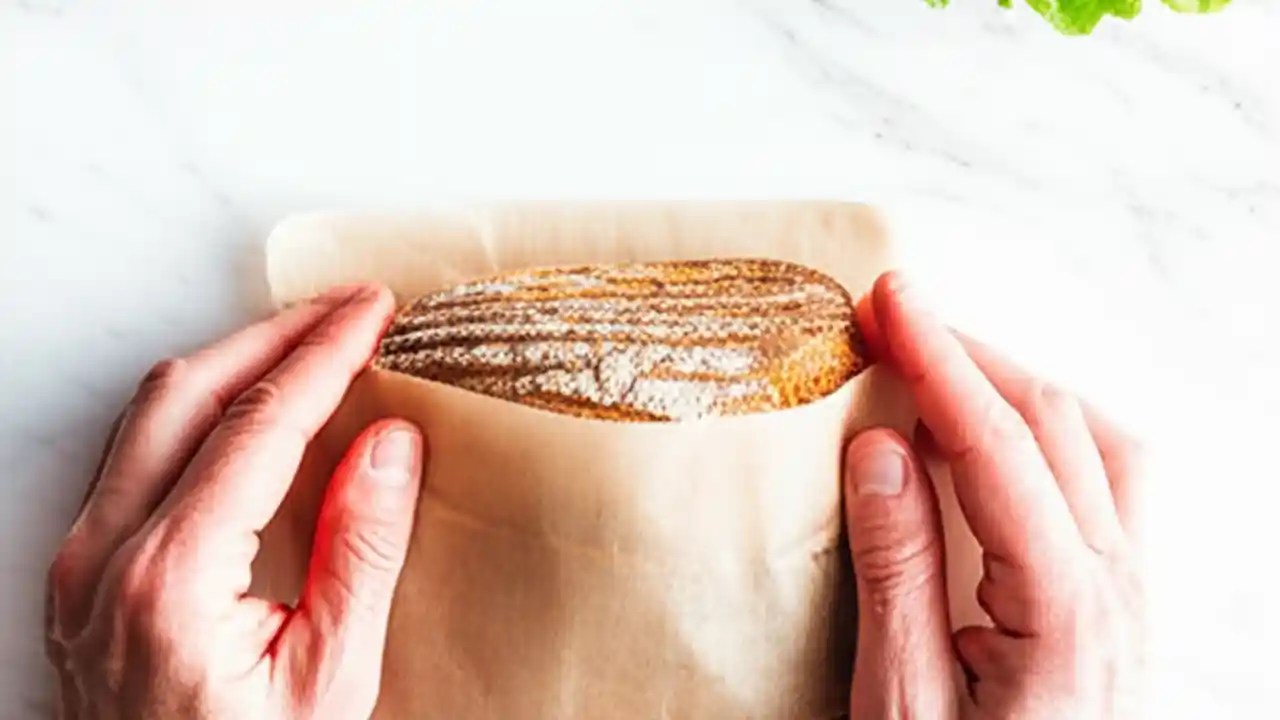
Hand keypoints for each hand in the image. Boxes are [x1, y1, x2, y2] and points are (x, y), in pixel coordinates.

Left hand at [44, 285, 423, 719]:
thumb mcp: (329, 679)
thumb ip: (358, 552)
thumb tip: (388, 443)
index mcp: (170, 580)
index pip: (258, 425)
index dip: (323, 356)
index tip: (372, 313)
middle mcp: (103, 556)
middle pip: (187, 393)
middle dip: (273, 335)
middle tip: (345, 309)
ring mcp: (78, 562)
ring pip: (150, 414)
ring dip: (232, 364)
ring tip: (306, 343)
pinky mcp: (78, 572)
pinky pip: (134, 454)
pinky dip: (198, 410)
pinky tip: (248, 409)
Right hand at [844, 272, 1144, 718]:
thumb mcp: (900, 700)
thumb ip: (898, 570)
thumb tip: (885, 447)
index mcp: (1063, 612)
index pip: (1000, 448)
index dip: (942, 361)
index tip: (892, 300)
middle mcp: (1116, 591)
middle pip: (1056, 425)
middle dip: (970, 354)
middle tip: (895, 313)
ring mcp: (1129, 598)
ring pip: (1098, 445)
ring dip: (1018, 386)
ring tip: (942, 361)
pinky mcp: (1117, 609)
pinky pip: (1108, 485)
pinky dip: (1051, 434)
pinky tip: (1002, 438)